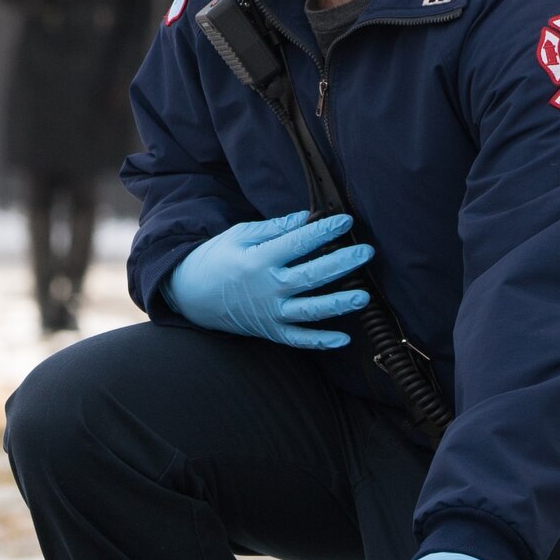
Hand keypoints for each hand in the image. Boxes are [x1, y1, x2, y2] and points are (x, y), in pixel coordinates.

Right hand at [164, 211, 372, 348]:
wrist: (193, 295)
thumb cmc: (218, 258)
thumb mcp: (240, 234)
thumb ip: (274, 227)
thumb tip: (306, 217)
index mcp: (259, 259)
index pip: (298, 243)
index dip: (324, 231)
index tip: (346, 221)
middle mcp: (267, 288)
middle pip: (311, 276)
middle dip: (341, 263)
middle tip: (366, 252)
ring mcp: (270, 313)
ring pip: (310, 311)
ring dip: (339, 304)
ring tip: (364, 296)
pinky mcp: (271, 330)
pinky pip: (299, 340)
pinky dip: (321, 341)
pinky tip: (344, 339)